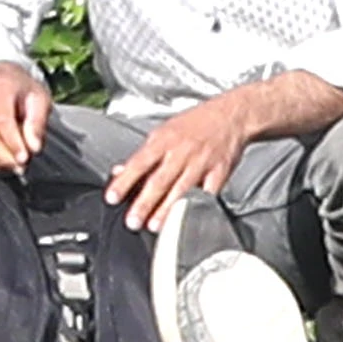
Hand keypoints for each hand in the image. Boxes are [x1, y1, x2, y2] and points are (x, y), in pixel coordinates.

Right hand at [0, 61, 51, 173]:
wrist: (1, 75)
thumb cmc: (22, 89)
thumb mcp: (39, 98)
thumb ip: (37, 122)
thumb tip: (34, 147)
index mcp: (0, 87)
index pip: (2, 120)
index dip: (12, 143)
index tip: (24, 158)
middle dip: (3, 157)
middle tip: (19, 167)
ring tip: (8, 166)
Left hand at [105, 91, 258, 230]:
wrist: (230, 115)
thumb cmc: (194, 124)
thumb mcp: (163, 132)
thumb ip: (143, 155)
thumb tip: (119, 171)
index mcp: (163, 140)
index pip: (138, 163)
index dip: (124, 181)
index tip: (112, 198)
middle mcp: (180, 152)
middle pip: (159, 181)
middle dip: (144, 203)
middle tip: (132, 221)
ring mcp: (201, 163)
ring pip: (181, 190)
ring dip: (167, 210)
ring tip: (155, 226)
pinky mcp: (220, 173)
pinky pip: (208, 193)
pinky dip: (198, 207)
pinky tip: (188, 220)